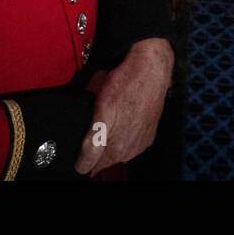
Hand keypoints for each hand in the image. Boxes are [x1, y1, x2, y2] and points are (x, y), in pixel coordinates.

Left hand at [74, 37, 172, 175]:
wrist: (152, 66)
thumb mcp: (101, 114)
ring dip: (109, 132)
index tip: (81, 136)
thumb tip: (82, 167)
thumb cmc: (125, 85)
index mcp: (118, 150)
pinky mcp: (149, 129)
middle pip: (104, 155)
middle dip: (96, 140)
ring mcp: (142, 140)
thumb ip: (91, 145)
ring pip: (116, 143)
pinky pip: (128, 133)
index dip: (82, 155)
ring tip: (108, 108)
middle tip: (95, 115)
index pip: (92, 166)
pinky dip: (122, 124)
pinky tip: (121, 108)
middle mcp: (132, 150)